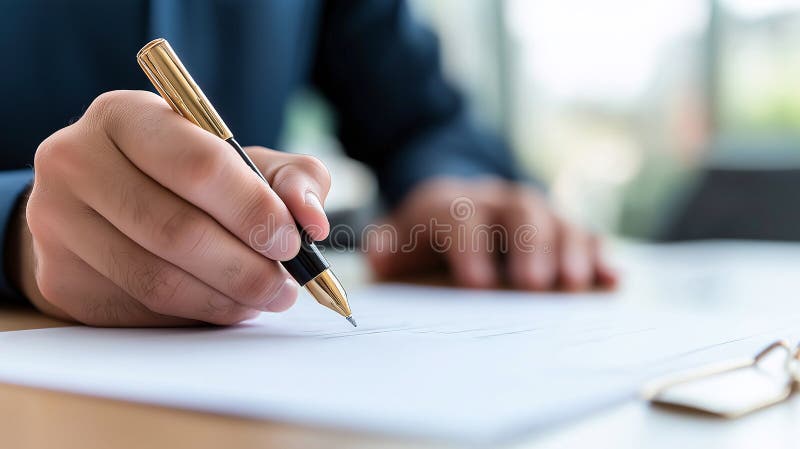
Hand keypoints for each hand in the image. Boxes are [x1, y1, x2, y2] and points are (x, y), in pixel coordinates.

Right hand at [10, 90, 331, 325]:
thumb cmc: (186, 178)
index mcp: (126, 117)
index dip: (253, 210)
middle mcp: (77, 161)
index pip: (198, 165)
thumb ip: (291, 178)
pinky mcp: (60, 277)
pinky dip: (193, 314)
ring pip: (156, 278)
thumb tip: (312, 220)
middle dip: (246, 267)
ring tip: (263, 299)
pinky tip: (222, 305)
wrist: (103, 206)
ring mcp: (57, 222)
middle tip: (286, 286)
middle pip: (176, 230)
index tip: (290, 242)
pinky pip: (139, 309)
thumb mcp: (242, 161)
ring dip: (225, 299)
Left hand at [367, 178, 616, 290]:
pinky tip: (612, 279)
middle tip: (533, 284)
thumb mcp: (398, 240)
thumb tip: (379, 257)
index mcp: (452, 205)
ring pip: (555, 221)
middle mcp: (497, 202)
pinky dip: (599, 256)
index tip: (477, 285)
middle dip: (527, 246)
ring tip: (573, 284)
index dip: (469, 247)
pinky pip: (585, 235)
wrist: (456, 209)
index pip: (460, 217)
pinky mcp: (561, 230)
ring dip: (567, 251)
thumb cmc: (427, 238)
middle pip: (517, 213)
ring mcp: (533, 213)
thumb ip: (388, 247)